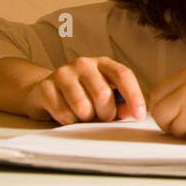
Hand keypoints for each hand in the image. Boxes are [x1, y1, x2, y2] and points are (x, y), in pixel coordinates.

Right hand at [25, 56, 145, 123]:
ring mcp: (63, 73)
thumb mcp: (105, 95)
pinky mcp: (46, 87)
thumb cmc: (82, 94)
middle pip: (103, 94)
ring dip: (87, 119)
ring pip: (82, 106)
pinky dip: (70, 122)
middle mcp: (83, 64)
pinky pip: (63, 113)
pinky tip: (70, 116)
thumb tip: (133, 112)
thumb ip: (121, 103)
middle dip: (106, 113)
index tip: (139, 114)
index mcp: (102, 63)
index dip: (134, 95)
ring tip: (85, 116)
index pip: (123, 75)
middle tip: (102, 118)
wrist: (45, 91)